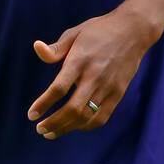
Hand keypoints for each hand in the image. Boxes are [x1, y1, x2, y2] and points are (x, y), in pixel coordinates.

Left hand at [26, 9, 159, 140]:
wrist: (133, 31)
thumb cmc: (98, 31)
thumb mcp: (74, 34)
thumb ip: (55, 48)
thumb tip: (37, 48)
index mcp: (80, 60)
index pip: (59, 88)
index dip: (43, 104)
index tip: (31, 114)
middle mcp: (94, 76)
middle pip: (73, 108)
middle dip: (53, 123)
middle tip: (39, 129)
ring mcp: (108, 87)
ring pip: (86, 116)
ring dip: (67, 128)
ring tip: (50, 133)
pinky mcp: (118, 93)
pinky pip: (102, 117)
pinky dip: (86, 126)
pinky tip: (74, 127)